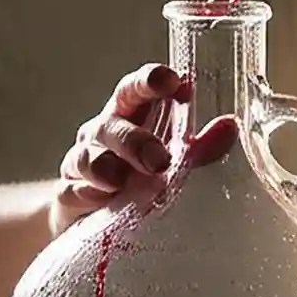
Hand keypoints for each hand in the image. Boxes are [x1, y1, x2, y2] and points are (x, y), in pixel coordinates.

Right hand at [50, 64, 239, 235]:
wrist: (93, 216)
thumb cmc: (137, 176)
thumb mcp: (169, 160)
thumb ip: (198, 147)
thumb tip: (230, 127)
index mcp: (128, 114)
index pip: (135, 88)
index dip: (150, 81)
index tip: (172, 82)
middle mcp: (101, 132)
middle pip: (112, 125)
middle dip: (136, 142)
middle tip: (159, 161)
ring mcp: (80, 161)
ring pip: (88, 158)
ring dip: (107, 170)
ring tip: (122, 184)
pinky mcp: (66, 193)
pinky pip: (72, 191)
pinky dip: (87, 196)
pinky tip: (100, 204)